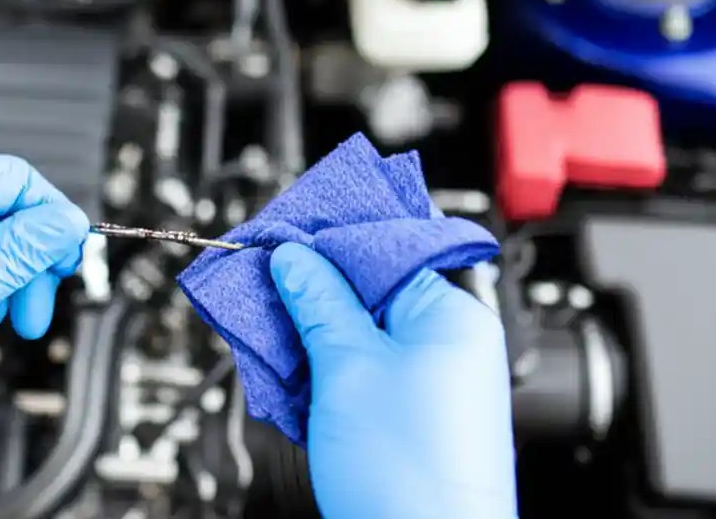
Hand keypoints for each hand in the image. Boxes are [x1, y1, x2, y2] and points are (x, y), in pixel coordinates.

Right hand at [270, 243, 516, 518]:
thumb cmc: (408, 474)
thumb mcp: (346, 368)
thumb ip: (318, 301)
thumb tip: (295, 256)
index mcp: (451, 315)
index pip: (382, 248)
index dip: (327, 243)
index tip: (281, 240)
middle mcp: (450, 342)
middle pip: (368, 291)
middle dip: (313, 295)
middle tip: (264, 294)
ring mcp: (432, 380)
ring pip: (359, 334)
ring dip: (313, 338)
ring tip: (274, 347)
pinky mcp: (412, 413)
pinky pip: (363, 372)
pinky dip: (326, 373)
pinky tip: (295, 383)